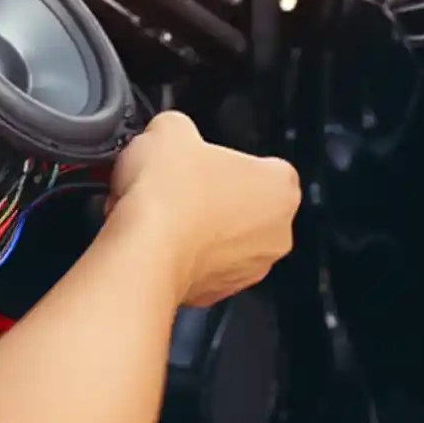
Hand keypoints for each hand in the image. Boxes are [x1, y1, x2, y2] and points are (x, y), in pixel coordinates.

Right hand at [102, 111, 300, 306]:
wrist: (143, 250)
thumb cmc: (167, 195)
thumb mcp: (169, 129)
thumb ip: (181, 129)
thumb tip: (171, 136)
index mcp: (280, 188)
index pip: (262, 165)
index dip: (224, 159)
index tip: (198, 160)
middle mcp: (275, 234)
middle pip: (243, 205)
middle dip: (211, 196)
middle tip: (177, 186)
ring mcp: (248, 269)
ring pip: (222, 239)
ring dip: (196, 227)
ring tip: (159, 213)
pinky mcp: (216, 294)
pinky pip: (200, 267)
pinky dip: (180, 255)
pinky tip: (154, 240)